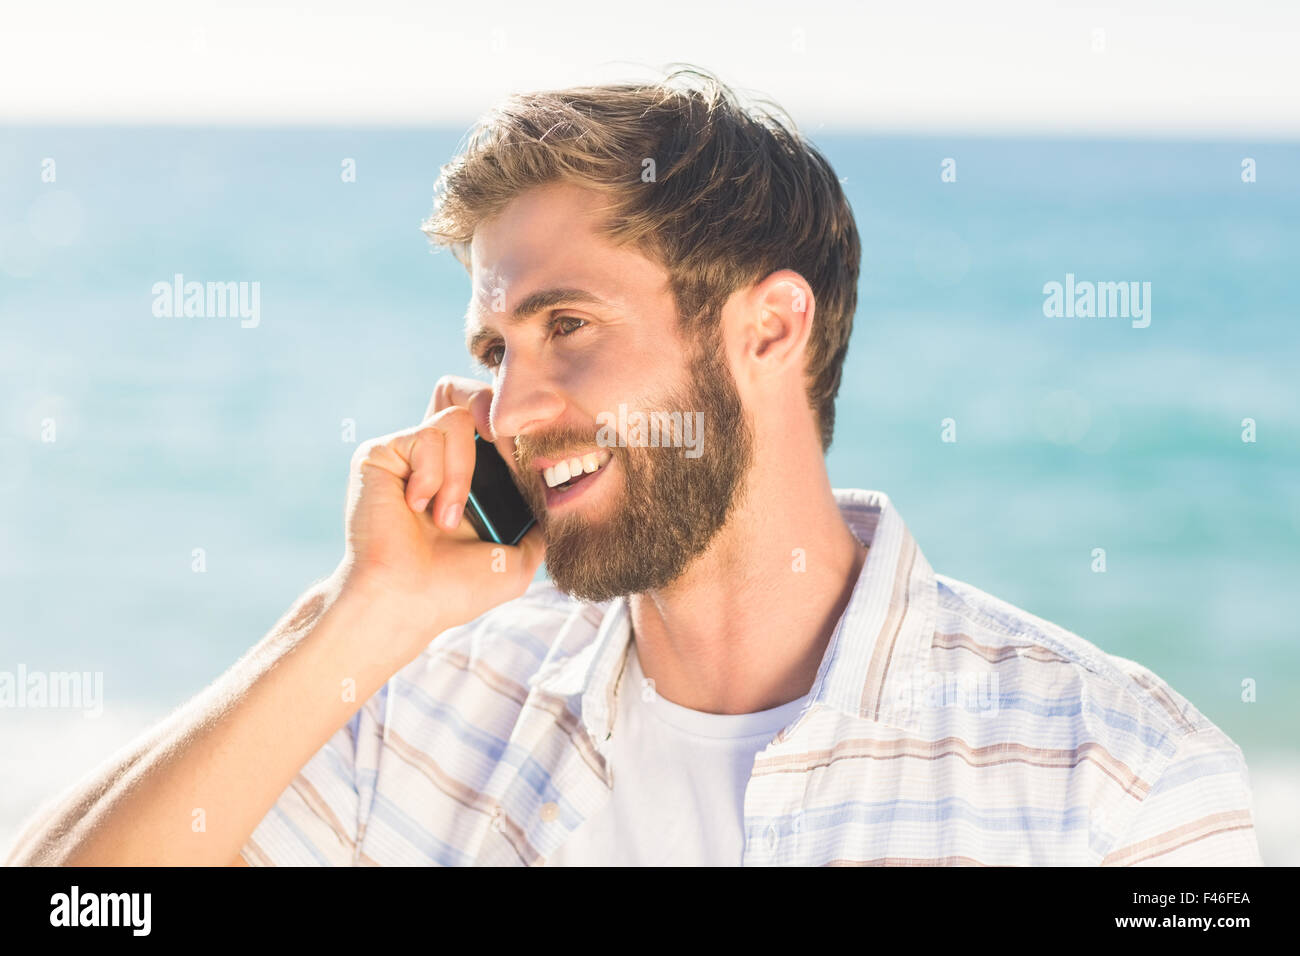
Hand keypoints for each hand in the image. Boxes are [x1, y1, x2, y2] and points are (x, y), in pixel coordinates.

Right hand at [333, 376, 544, 643]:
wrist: (406, 600)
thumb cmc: (454, 589)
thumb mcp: (519, 558)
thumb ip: (541, 524)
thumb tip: (564, 500)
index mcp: (467, 478)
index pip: (493, 423)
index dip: (517, 428)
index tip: (538, 446)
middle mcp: (436, 459)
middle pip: (469, 393)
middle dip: (497, 418)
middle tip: (506, 451)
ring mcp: (408, 453)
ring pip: (457, 417)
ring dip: (461, 472)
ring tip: (445, 518)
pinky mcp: (382, 452)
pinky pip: (428, 433)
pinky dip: (435, 474)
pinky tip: (417, 506)